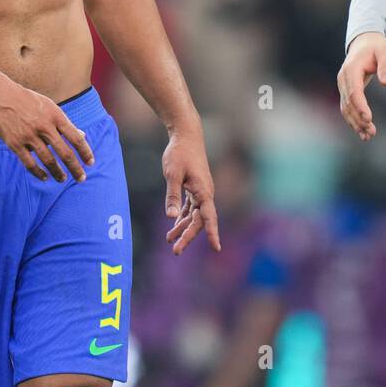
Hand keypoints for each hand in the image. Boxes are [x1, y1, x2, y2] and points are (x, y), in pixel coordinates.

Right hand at [0, 79, 93, 182]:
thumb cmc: (28, 101)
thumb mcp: (50, 106)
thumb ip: (65, 123)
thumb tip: (82, 135)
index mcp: (55, 116)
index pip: (75, 137)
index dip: (85, 152)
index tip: (90, 162)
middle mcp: (44, 126)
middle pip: (65, 152)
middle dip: (75, 168)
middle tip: (81, 178)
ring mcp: (29, 136)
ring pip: (48, 160)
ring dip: (58, 172)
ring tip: (63, 179)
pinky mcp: (14, 143)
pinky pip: (29, 163)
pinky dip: (38, 172)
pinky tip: (45, 177)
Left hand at [162, 127, 220, 254]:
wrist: (186, 135)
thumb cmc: (180, 153)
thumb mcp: (172, 174)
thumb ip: (172, 196)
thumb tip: (171, 216)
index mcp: (203, 191)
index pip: (209, 217)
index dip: (212, 233)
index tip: (216, 248)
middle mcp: (205, 193)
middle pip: (199, 220)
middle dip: (188, 236)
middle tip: (176, 251)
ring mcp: (200, 191)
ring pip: (194, 215)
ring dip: (183, 227)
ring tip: (169, 240)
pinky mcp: (194, 187)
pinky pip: (191, 207)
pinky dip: (183, 216)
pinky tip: (174, 224)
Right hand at [337, 32, 385, 140]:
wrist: (364, 41)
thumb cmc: (377, 46)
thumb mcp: (385, 52)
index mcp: (351, 69)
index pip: (354, 92)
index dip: (360, 106)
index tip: (368, 119)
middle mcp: (343, 78)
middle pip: (348, 103)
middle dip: (359, 119)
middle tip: (371, 132)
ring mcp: (342, 85)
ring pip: (346, 108)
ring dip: (355, 123)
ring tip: (368, 136)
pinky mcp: (346, 90)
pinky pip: (347, 107)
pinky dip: (353, 120)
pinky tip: (362, 131)